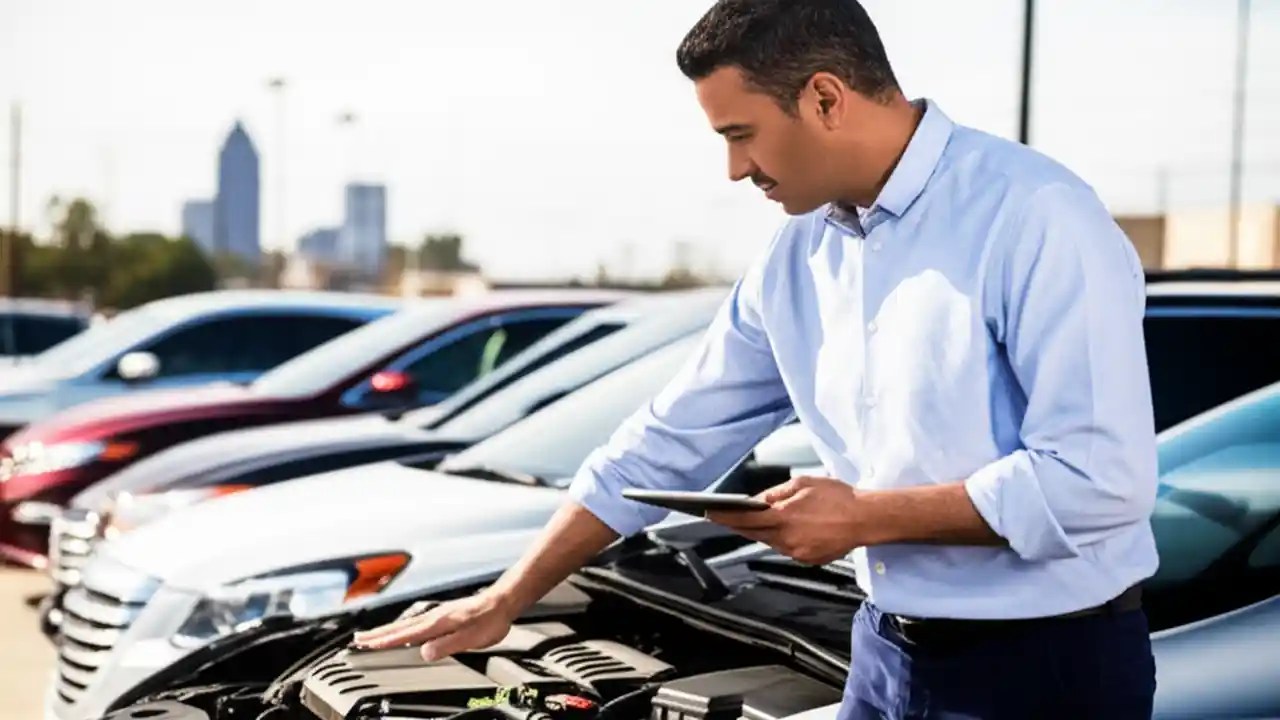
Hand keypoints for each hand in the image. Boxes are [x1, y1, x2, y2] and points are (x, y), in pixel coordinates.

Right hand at [351, 589, 517, 661]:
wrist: (502, 602)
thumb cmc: (489, 619)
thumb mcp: (469, 638)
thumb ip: (446, 645)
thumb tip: (424, 652)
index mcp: (437, 623)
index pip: (405, 635)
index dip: (386, 641)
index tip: (368, 645)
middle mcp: (434, 616)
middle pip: (400, 627)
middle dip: (378, 634)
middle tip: (359, 639)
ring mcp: (437, 614)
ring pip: (406, 624)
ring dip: (387, 630)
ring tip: (373, 635)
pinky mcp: (443, 615)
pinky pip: (415, 622)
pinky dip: (402, 627)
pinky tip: (402, 631)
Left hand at [706, 476, 877, 564]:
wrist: (865, 519)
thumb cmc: (838, 497)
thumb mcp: (803, 483)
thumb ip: (777, 493)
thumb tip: (760, 500)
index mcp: (784, 517)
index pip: (746, 518)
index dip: (725, 517)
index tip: (710, 514)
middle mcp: (787, 538)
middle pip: (754, 533)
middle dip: (739, 525)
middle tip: (724, 518)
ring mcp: (797, 552)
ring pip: (770, 542)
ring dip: (761, 531)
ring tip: (754, 521)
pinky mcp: (807, 559)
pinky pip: (786, 548)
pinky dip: (781, 538)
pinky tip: (785, 529)